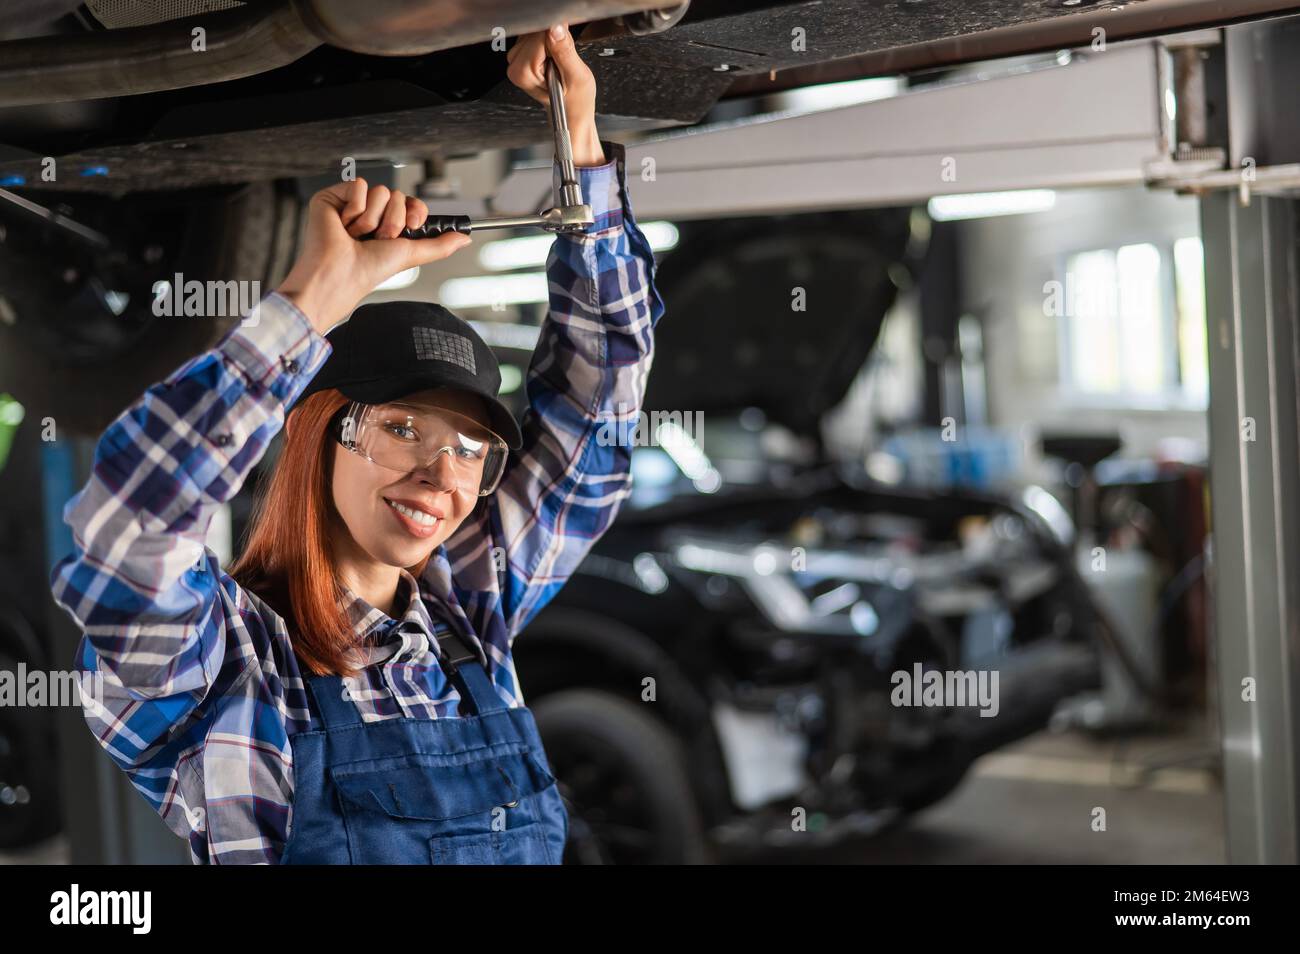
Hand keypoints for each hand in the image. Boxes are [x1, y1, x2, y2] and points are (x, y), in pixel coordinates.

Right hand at [275, 179, 472, 334]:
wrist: (341, 273)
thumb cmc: (369, 269)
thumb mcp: (412, 255)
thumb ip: (439, 245)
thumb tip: (464, 238)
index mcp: (388, 225)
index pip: (411, 203)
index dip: (415, 211)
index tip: (413, 225)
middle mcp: (371, 213)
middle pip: (398, 195)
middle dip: (393, 221)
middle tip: (378, 239)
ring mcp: (352, 204)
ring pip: (380, 191)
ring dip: (373, 219)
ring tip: (359, 236)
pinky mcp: (334, 196)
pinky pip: (358, 185)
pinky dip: (355, 209)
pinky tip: (345, 225)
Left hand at [507, 23, 605, 166]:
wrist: (570, 116)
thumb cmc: (574, 104)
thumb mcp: (577, 76)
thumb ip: (565, 50)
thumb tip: (556, 27)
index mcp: (524, 72)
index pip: (541, 35)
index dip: (559, 38)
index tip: (566, 52)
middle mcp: (515, 66)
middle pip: (536, 32)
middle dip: (553, 40)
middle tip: (563, 62)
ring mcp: (516, 61)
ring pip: (535, 32)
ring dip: (551, 42)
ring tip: (558, 63)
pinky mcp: (521, 56)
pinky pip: (535, 37)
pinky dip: (547, 43)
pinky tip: (553, 60)